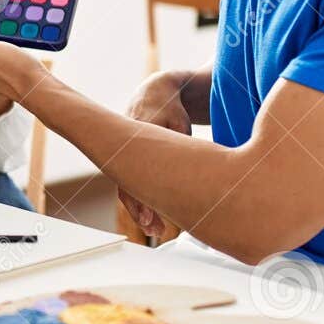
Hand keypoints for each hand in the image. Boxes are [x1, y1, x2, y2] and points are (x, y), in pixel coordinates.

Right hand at [120, 71, 190, 235]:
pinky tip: (150, 217)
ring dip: (140, 210)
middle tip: (153, 230)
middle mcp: (128, 148)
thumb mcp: (180, 123)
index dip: (143, 198)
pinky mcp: (128, 160)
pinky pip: (130, 184)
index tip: (151, 216)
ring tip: (154, 229)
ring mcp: (125, 155)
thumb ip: (184, 145)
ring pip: (128, 189)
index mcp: (139, 137)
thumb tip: (198, 170)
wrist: (153, 94)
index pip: (137, 173)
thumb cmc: (170, 108)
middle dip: (140, 211)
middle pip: (128, 186)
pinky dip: (140, 201)